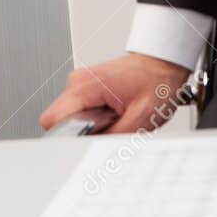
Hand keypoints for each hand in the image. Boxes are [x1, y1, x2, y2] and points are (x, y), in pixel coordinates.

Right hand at [40, 52, 189, 134]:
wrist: (164, 64)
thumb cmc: (156, 83)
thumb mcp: (139, 118)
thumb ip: (112, 138)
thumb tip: (92, 152)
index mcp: (85, 85)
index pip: (53, 120)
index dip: (66, 139)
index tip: (84, 145)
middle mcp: (77, 81)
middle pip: (58, 120)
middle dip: (78, 133)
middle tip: (108, 129)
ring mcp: (80, 83)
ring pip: (67, 117)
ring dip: (86, 126)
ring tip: (113, 119)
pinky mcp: (85, 87)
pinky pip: (77, 111)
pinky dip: (91, 119)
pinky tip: (112, 114)